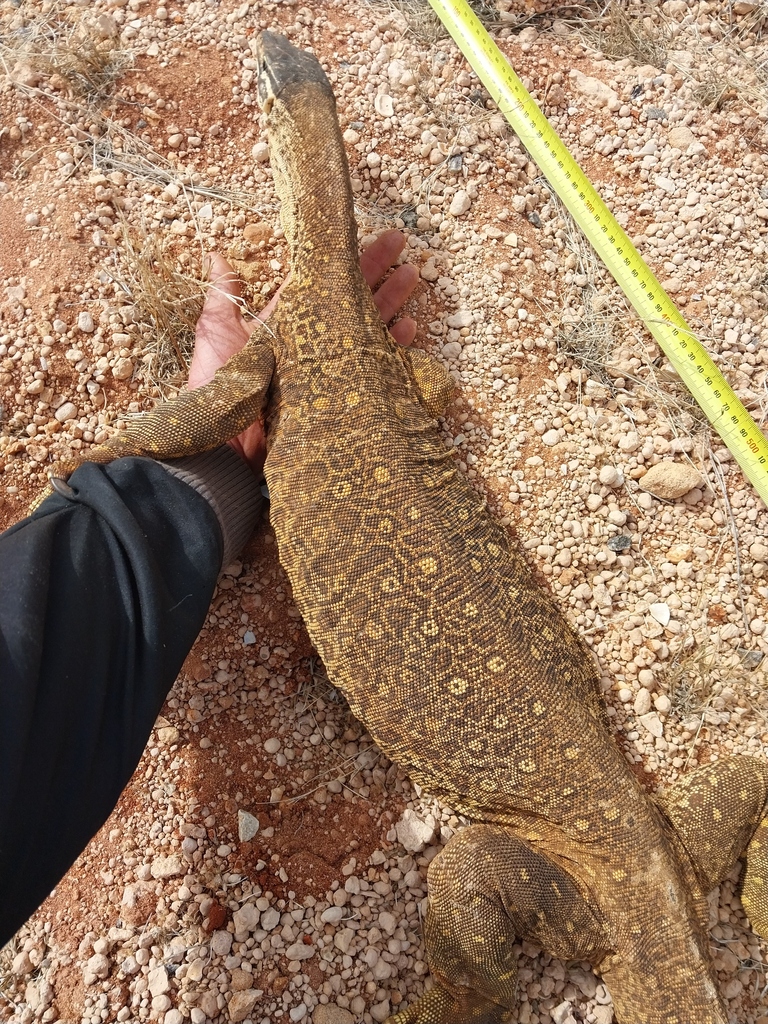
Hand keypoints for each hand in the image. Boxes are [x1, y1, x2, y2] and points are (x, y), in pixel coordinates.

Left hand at [190, 229, 419, 475]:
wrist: (226, 449)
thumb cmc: (217, 391)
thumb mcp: (216, 336)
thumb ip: (224, 297)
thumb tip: (217, 252)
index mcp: (282, 327)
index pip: (317, 285)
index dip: (339, 260)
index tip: (361, 234)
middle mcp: (309, 345)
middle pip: (347, 301)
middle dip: (374, 271)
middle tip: (400, 242)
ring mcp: (328, 371)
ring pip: (365, 329)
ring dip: (389, 303)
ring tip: (413, 277)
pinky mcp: (341, 396)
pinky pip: (373, 370)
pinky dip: (393, 351)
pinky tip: (411, 330)